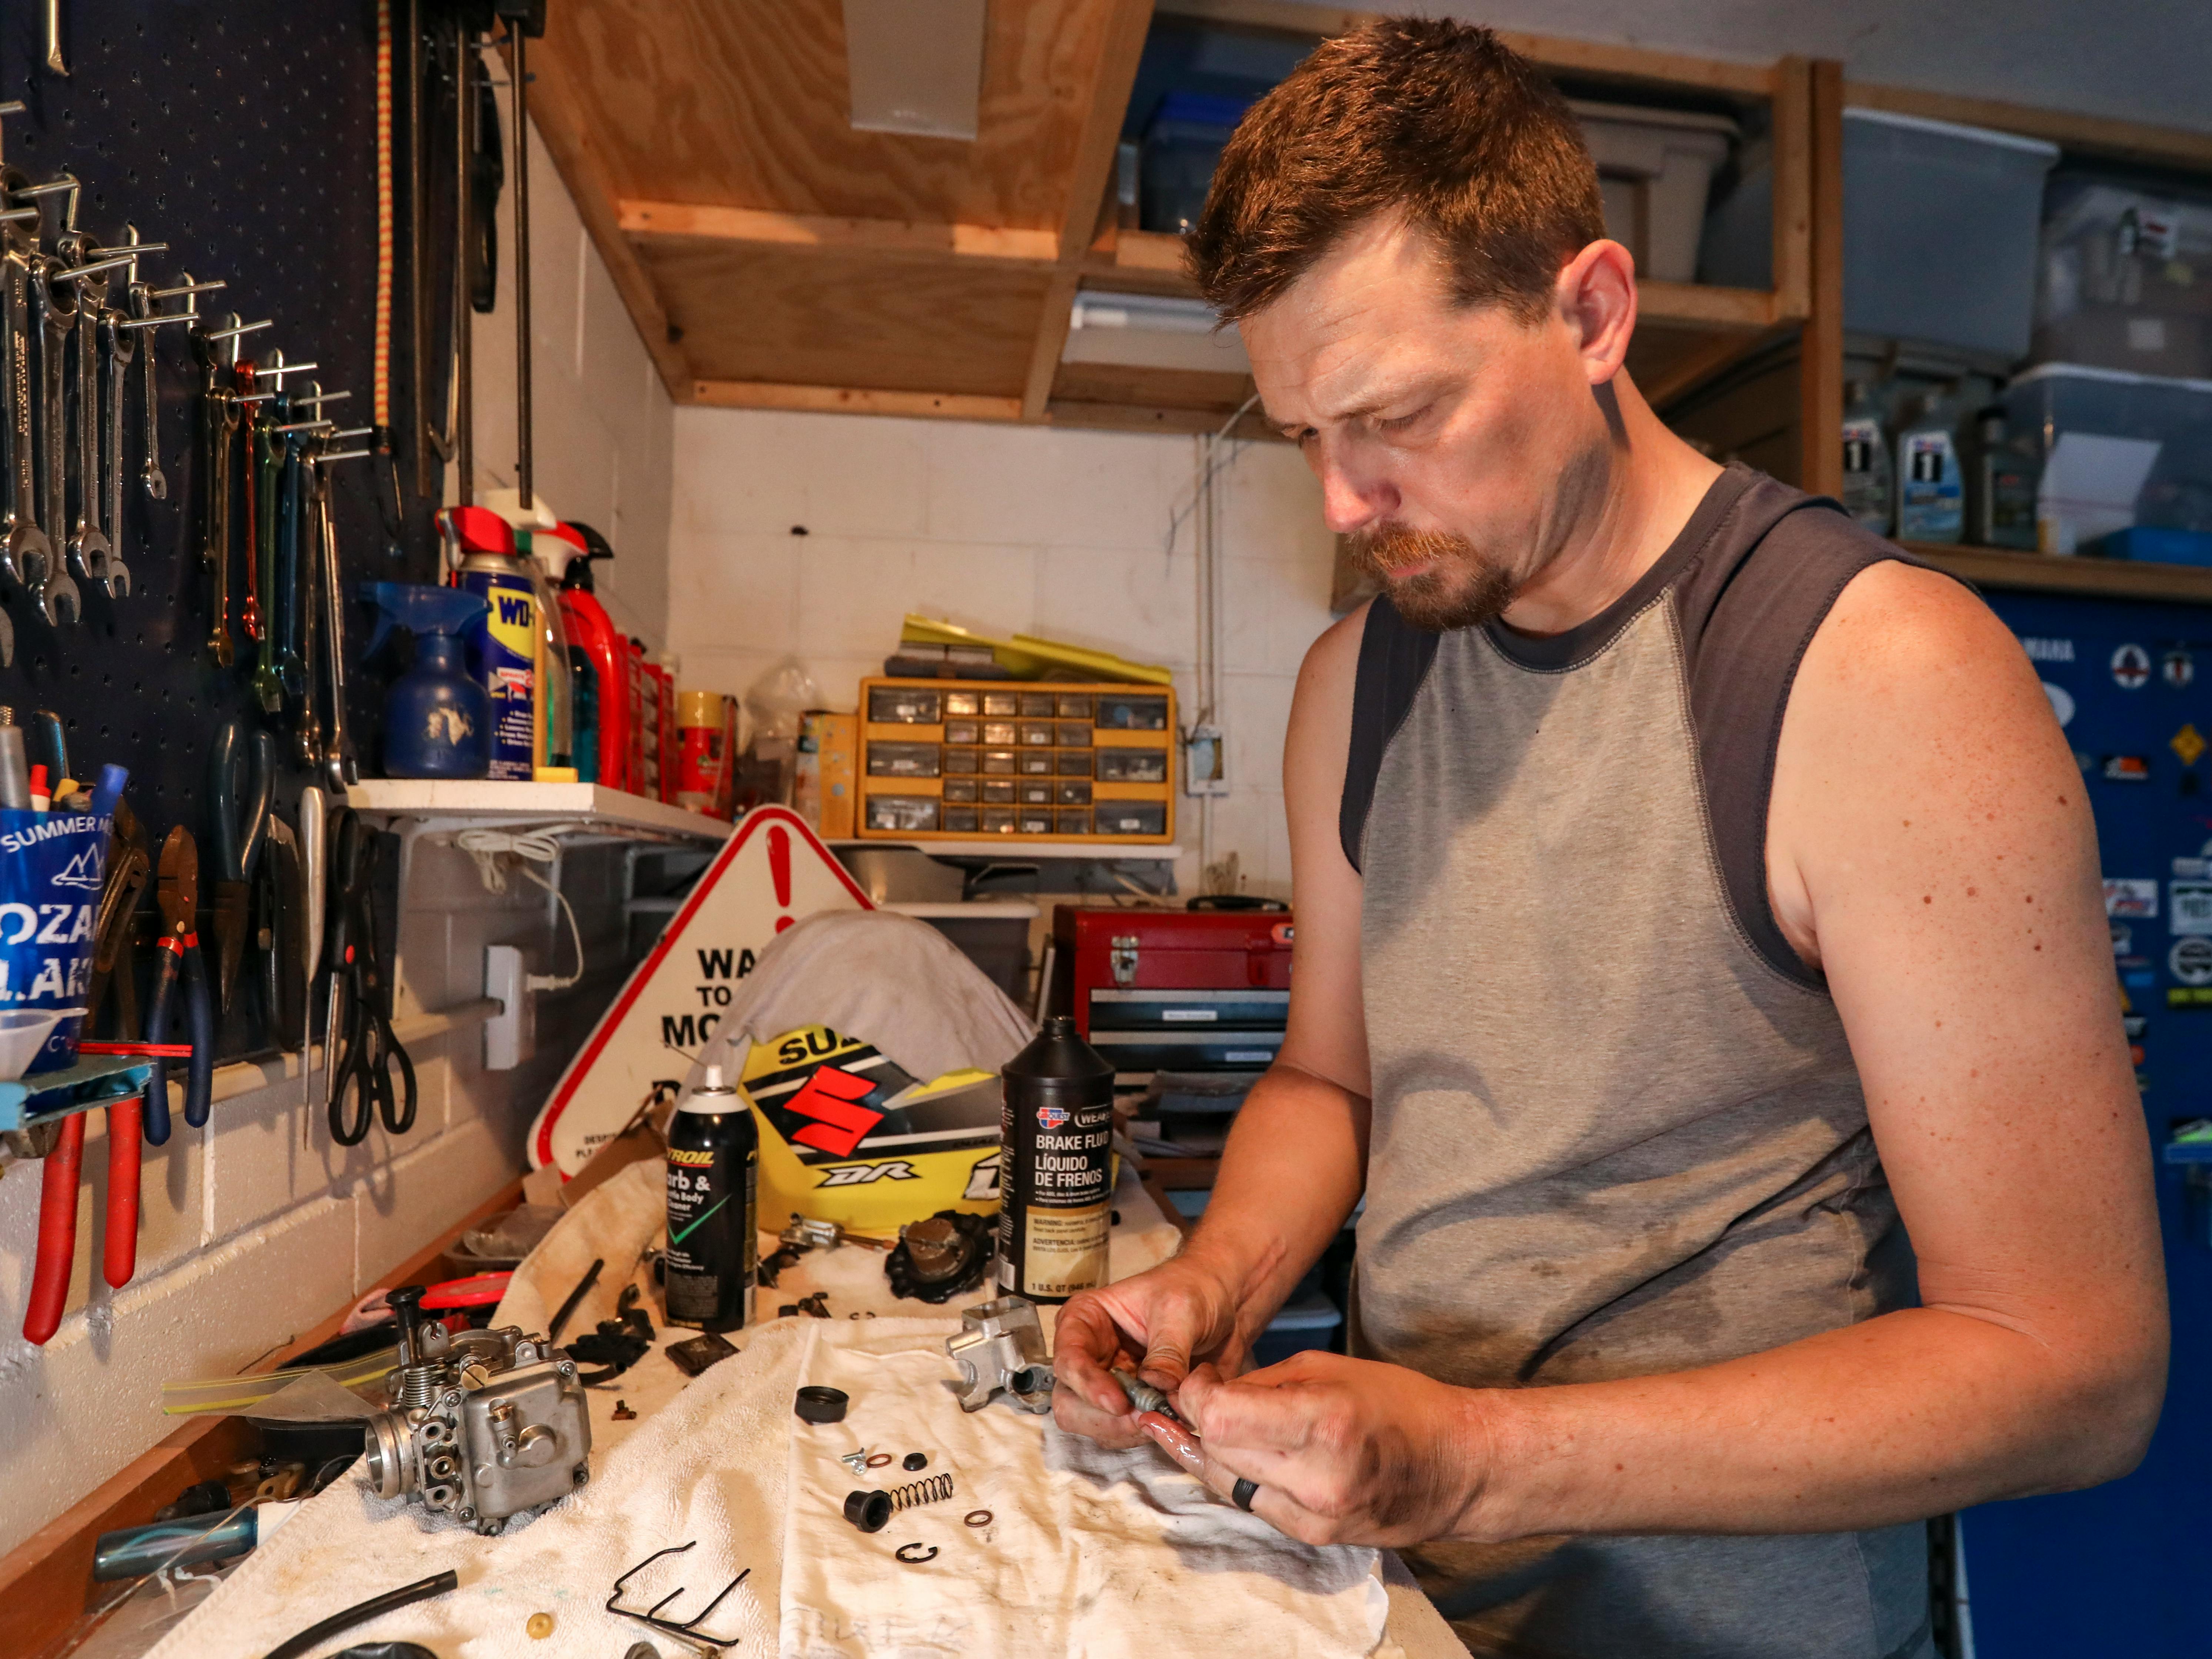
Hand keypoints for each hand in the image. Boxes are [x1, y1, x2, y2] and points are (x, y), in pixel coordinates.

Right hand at [1051, 1255, 1246, 1449]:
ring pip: (1093, 1424)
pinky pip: (1123, 1432)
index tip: (1120, 1403)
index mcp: (1084, 1320)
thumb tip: (1157, 1387)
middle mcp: (1088, 1355)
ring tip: (1165, 1415)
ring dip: (1126, 1429)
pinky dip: (1144, 1432)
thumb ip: (1167, 1350)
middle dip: (1104, 1418)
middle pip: (1069, 1402)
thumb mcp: (1180, 1310)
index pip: (1068, 1359)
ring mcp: (1107, 1383)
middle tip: (1144, 1418)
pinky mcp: (1131, 1404)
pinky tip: (1171, 1418)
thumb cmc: (1193, 1290)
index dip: (1088, 1386)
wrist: (1224, 1304)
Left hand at [1149, 1350, 1488, 1546]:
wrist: (1456, 1468)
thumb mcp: (1329, 1369)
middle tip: (1206, 1395)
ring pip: (1226, 1481)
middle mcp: (1316, 1478)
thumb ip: (1261, 1384)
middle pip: (1217, 1450)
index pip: (1221, 1419)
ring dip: (1217, 1450)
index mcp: (1324, 1423)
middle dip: (1200, 1419)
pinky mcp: (1313, 1537)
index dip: (1197, 1395)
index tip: (1202, 1379)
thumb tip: (1205, 1393)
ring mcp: (1314, 1516)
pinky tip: (1252, 1451)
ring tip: (1227, 1421)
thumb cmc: (1400, 1404)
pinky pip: (1253, 1503)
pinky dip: (1243, 1475)